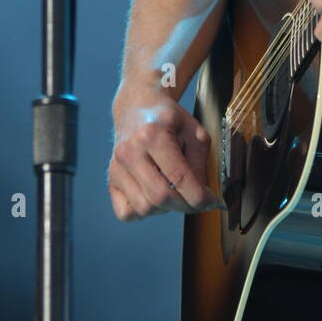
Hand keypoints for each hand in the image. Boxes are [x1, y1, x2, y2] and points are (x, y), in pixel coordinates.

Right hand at [108, 90, 223, 220]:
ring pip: (144, 208)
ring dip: (165, 208)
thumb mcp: (195, 134)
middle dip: (185, 206)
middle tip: (196, 200)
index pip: (179, 178)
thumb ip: (200, 166)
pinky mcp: (110, 178)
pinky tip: (154, 195)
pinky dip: (144, 212)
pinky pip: (126, 212)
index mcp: (153, 135)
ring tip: (173, 191)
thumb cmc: (170, 121)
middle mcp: (129, 151)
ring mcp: (116, 166)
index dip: (200, 197)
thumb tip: (201, 198)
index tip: (211, 201)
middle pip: (160, 197)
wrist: (138, 108)